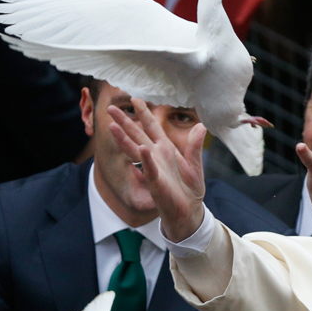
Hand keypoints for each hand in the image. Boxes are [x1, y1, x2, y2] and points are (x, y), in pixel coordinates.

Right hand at [108, 98, 205, 241]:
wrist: (190, 211)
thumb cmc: (189, 189)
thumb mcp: (195, 164)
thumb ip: (195, 145)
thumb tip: (201, 126)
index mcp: (164, 149)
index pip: (151, 127)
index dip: (144, 113)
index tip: (134, 99)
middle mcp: (156, 156)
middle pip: (137, 135)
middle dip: (124, 121)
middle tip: (110, 108)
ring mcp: (154, 168)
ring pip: (135, 150)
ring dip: (124, 138)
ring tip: (112, 125)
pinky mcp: (156, 182)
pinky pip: (150, 169)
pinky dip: (147, 159)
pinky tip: (142, 149)